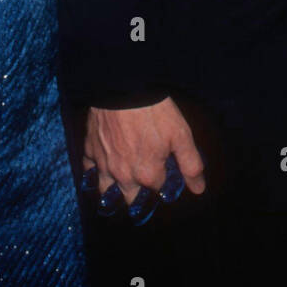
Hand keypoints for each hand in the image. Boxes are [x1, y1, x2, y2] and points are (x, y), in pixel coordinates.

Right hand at [83, 97, 205, 204]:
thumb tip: (198, 189)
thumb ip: (191, 165)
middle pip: (131, 198)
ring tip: (121, 185)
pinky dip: (94, 171)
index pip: (158, 189)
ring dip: (113, 191)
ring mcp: (104, 164)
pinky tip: (101, 167)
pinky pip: (88, 169)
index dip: (164, 179)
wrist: (125, 88)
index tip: (166, 168)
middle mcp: (124, 175)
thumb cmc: (155, 111)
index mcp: (148, 175)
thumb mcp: (181, 136)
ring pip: (105, 190)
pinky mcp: (91, 149)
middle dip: (138, 194)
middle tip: (144, 179)